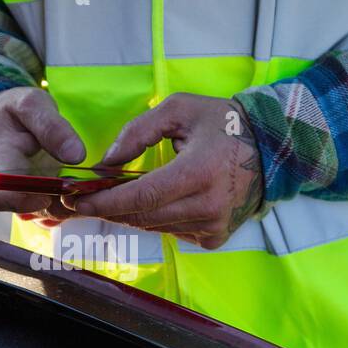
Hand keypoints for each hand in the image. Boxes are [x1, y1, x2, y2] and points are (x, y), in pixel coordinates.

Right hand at [0, 86, 83, 226]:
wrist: (8, 119)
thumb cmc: (17, 109)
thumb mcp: (33, 104)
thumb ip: (52, 127)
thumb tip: (76, 155)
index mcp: (0, 160)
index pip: (1, 195)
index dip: (26, 201)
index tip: (51, 191)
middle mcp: (8, 185)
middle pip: (29, 212)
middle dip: (60, 207)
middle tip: (83, 189)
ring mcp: (23, 194)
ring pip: (46, 215)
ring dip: (71, 208)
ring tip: (88, 187)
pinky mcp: (38, 197)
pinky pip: (55, 213)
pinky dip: (73, 206)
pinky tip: (84, 190)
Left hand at [65, 94, 263, 249]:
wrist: (272, 150)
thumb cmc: (223, 124)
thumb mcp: (180, 110)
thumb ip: (138, 131)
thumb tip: (106, 162)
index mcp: (199, 172)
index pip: (141, 197)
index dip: (104, 201)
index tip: (75, 198)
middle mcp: (208, 206)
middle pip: (142, 217)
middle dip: (107, 209)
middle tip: (81, 199)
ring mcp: (213, 227)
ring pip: (153, 227)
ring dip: (130, 213)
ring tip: (113, 196)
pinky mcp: (215, 238)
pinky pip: (171, 232)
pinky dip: (156, 219)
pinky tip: (156, 201)